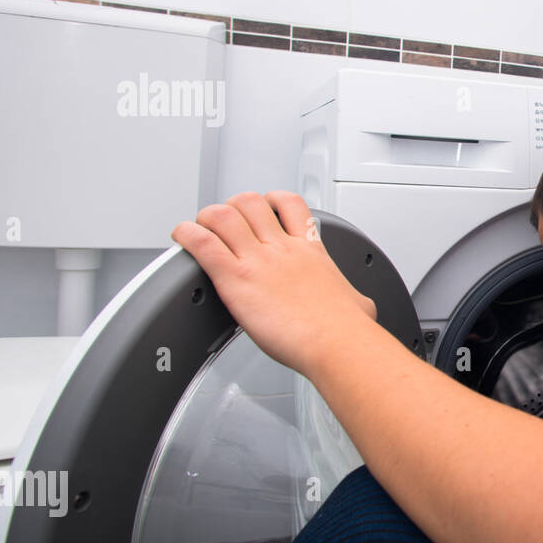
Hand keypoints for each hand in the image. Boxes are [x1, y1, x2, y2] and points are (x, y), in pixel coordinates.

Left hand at [171, 191, 377, 378]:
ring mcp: (258, 260)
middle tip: (225, 223)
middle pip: (250, 203)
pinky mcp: (236, 278)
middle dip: (233, 208)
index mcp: (310, 250)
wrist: (337, 342)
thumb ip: (353, 297)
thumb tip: (360, 306)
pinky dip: (186, 235)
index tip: (263, 209)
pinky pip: (202, 243)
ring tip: (200, 228)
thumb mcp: (358, 302)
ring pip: (222, 215)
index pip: (289, 205)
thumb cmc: (347, 329)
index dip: (271, 200)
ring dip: (207, 218)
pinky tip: (182, 238)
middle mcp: (283, 249)